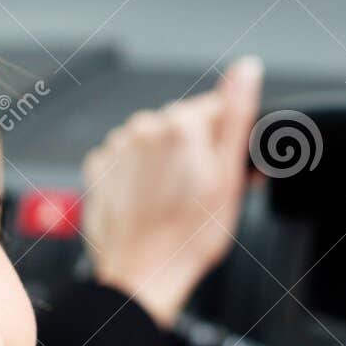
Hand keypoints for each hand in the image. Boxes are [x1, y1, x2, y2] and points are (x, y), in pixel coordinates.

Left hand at [80, 56, 263, 327]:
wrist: (142, 276)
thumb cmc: (187, 237)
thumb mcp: (228, 176)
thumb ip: (238, 114)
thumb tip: (247, 69)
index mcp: (180, 124)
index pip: (217, 109)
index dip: (229, 141)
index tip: (229, 168)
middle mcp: (144, 128)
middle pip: (184, 126)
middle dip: (197, 151)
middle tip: (204, 194)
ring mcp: (117, 148)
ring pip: (155, 143)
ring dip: (167, 164)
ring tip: (174, 203)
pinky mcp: (99, 168)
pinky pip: (128, 161)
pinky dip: (139, 176)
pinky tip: (150, 202)